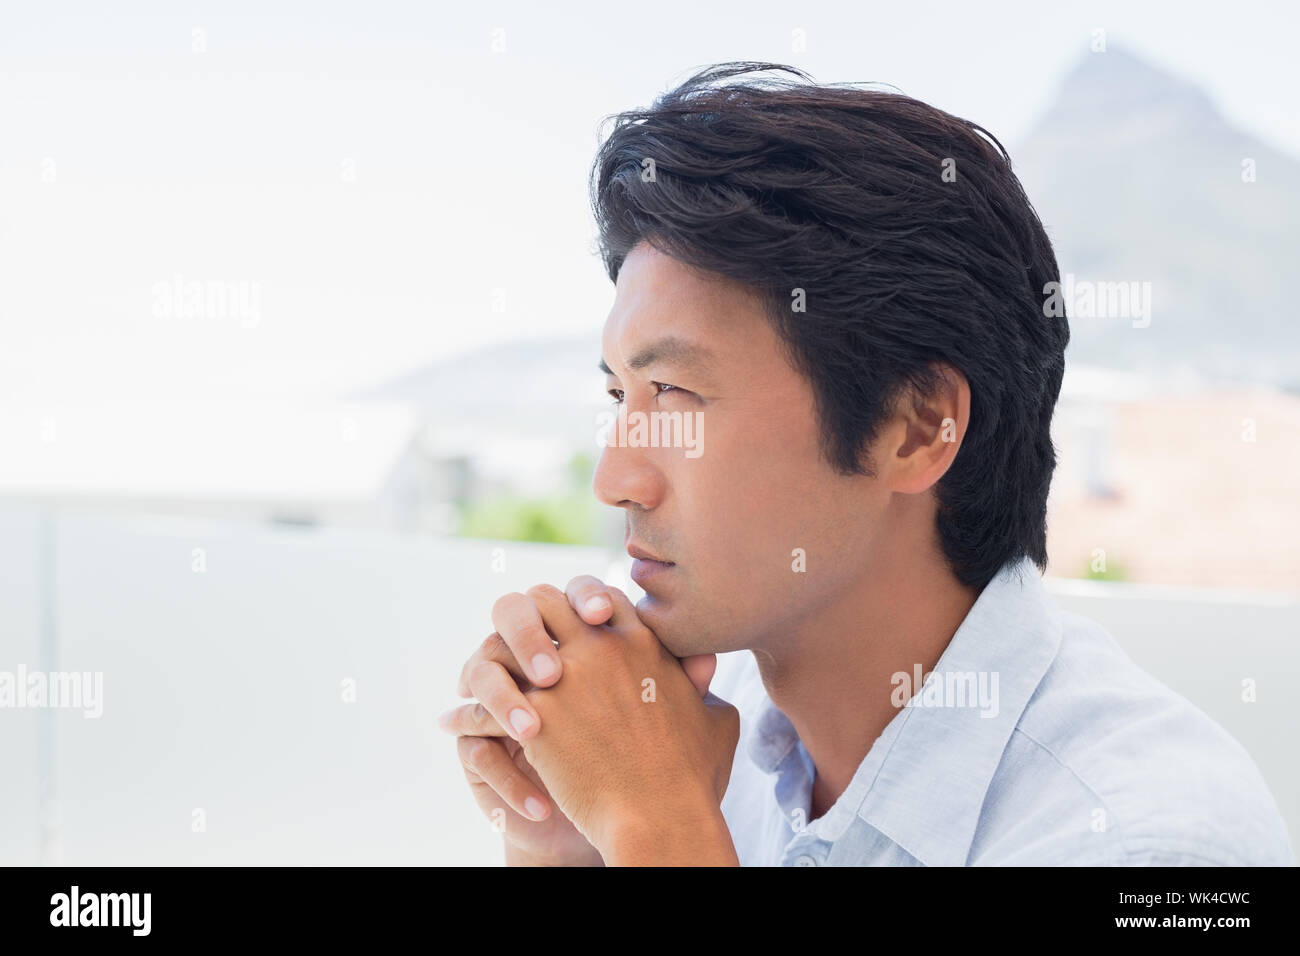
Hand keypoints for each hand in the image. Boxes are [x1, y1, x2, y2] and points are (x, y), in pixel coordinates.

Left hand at [439, 575, 716, 865]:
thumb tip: (706, 666)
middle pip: (547, 599)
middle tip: (517, 641)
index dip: (581, 605)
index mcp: (644, 643)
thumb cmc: (693, 778)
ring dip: (492, 655)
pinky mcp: (537, 715)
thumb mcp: (716, 721)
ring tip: (474, 677)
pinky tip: (457, 721)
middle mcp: (602, 647)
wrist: (661, 818)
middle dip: (528, 618)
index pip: (601, 595)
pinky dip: (472, 709)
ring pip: (509, 638)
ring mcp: (567, 677)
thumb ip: (704, 686)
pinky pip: (491, 695)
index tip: (568, 626)